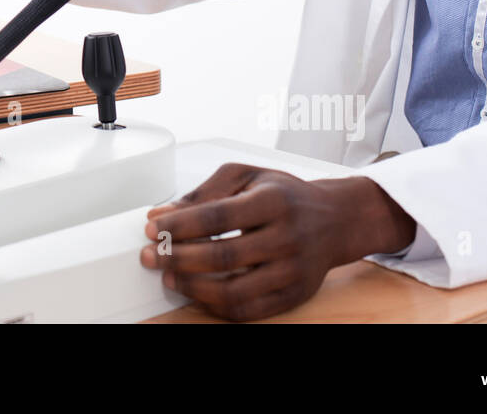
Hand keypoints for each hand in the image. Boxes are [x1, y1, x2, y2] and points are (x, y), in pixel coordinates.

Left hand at [139, 163, 415, 320]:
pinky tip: (197, 291)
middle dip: (177, 258)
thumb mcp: (247, 176)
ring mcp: (293, 271)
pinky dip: (216, 306)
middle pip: (222, 256)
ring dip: (192, 287)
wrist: (335, 219)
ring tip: (169, 276)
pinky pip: (249, 311)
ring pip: (234, 291)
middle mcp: (287, 237)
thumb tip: (162, 214)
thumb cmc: (284, 194)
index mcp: (273, 201)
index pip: (217, 216)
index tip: (153, 228)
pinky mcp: (295, 295)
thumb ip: (203, 192)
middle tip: (151, 256)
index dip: (179, 225)